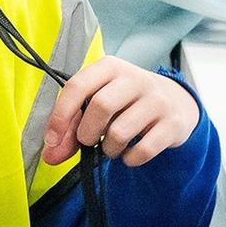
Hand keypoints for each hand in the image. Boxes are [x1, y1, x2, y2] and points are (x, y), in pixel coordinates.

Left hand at [42, 56, 200, 166]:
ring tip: (111, 147)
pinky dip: (129, 159)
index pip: (78, 85)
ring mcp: (157, 100)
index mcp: (109, 67)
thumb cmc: (126, 102)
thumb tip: (50, 155)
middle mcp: (135, 79)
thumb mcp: (99, 103)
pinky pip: (143, 149)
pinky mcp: (173, 123)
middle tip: (89, 141)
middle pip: (100, 106)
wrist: (176, 102)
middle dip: (87, 133)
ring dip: (108, 149)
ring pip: (120, 131)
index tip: (52, 139)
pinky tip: (129, 154)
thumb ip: (72, 127)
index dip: (60, 115)